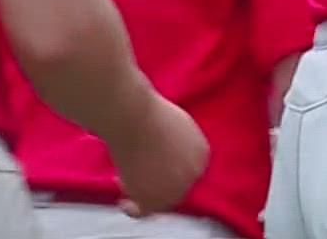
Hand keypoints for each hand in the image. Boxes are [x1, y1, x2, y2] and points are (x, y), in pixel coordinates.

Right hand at [107, 94, 209, 216]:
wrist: (135, 120)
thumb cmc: (150, 115)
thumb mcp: (175, 127)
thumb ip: (176, 145)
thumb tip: (165, 155)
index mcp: (202, 153)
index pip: (187, 171)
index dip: (168, 171)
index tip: (153, 169)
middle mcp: (194, 172)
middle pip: (175, 187)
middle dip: (156, 183)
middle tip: (136, 177)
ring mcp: (176, 187)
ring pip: (159, 200)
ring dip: (143, 194)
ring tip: (124, 181)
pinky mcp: (155, 199)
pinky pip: (144, 211)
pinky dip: (134, 209)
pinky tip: (124, 203)